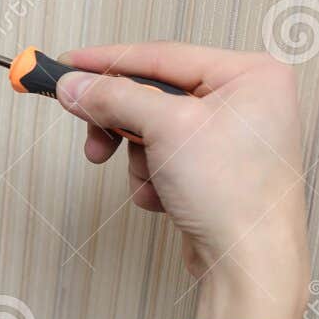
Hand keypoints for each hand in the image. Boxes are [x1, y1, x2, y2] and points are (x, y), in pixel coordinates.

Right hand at [54, 44, 307, 318]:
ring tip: (149, 179)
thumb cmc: (236, 195)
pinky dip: (151, 177)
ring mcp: (230, 135)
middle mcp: (245, 100)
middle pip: (154, 93)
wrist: (249, 263)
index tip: (67, 65)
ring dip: (138, 158)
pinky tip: (166, 196)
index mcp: (251, 74)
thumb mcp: (166, 128)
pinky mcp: (214, 167)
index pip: (161, 55)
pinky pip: (162, 156)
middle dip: (122, 122)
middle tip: (92, 136)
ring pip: (152, 128)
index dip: (107, 61)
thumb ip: (114, 97)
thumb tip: (75, 84)